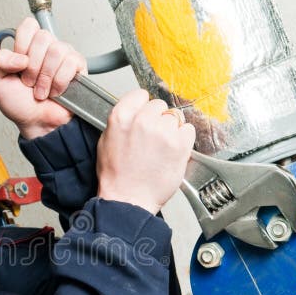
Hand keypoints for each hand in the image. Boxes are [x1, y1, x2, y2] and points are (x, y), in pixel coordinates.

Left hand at [0, 18, 86, 138]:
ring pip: (56, 50)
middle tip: (30, 82)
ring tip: (41, 89)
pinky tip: (55, 91)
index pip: (29, 26)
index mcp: (27, 46)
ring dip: (45, 77)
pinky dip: (59, 82)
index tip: (19, 65)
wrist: (36, 123)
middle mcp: (46, 48)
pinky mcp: (78, 67)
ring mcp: (63, 56)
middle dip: (32, 66)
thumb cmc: (19, 104)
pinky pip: (70, 63)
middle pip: (43, 37)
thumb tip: (20, 56)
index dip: (22, 45)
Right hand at [96, 90, 195, 214]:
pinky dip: (184, 140)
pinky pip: (188, 130)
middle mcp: (142, 120)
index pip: (140, 95)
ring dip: (171, 130)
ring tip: (161, 148)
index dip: (143, 107)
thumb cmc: (116, 176)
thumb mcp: (106, 141)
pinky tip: (172, 152)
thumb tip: (135, 112)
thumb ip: (122, 121)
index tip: (145, 116)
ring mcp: (163, 132)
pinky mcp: (179, 144)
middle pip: (159, 106)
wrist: (128, 199)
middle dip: (158, 119)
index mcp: (121, 117)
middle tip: (152, 138)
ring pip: (175, 118)